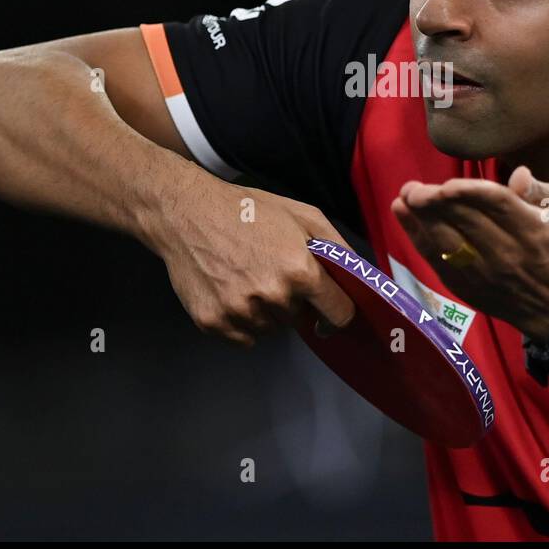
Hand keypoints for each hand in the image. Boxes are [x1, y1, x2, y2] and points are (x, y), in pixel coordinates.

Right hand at [141, 167, 356, 347]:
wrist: (187, 212)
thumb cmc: (248, 211)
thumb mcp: (303, 216)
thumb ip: (338, 247)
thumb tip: (361, 276)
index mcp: (299, 270)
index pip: (338, 314)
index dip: (338, 310)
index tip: (330, 307)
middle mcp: (272, 296)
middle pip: (300, 320)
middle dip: (294, 302)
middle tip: (273, 272)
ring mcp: (240, 313)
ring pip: (271, 330)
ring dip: (267, 313)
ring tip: (249, 278)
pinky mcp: (213, 323)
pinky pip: (243, 337)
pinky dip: (242, 322)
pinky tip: (231, 290)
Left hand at [390, 165, 548, 340]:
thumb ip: (541, 191)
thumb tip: (518, 174)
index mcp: (535, 231)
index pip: (499, 206)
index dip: (470, 193)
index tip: (447, 184)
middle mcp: (509, 254)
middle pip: (466, 223)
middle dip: (435, 203)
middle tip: (414, 188)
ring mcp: (485, 274)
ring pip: (447, 242)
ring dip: (420, 219)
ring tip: (405, 196)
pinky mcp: (467, 287)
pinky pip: (437, 259)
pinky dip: (416, 236)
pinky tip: (402, 214)